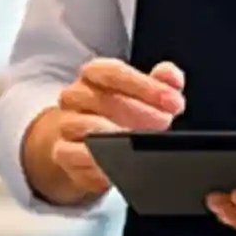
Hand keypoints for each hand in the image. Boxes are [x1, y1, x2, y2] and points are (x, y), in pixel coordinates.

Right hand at [43, 59, 185, 196]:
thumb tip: (172, 77)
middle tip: (165, 122)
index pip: (114, 72)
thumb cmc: (117, 113)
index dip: (146, 86)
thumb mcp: (142, 93)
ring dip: (118, 137)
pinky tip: (121, 163)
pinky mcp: (62, 153)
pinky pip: (75, 156)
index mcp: (94, 75)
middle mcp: (75, 96)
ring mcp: (66, 124)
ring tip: (143, 143)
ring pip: (88, 128)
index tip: (173, 101)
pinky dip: (99, 161)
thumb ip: (161, 82)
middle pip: (103, 99)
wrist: (82, 141)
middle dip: (140, 112)